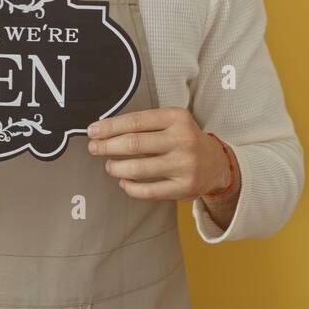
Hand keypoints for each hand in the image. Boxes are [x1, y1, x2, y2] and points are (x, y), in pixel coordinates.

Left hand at [86, 107, 231, 200]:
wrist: (215, 163)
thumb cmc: (184, 139)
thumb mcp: (171, 122)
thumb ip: (144, 124)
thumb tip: (104, 130)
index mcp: (177, 118)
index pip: (135, 121)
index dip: (110, 126)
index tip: (93, 130)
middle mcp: (183, 140)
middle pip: (133, 144)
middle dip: (107, 146)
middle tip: (94, 148)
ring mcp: (184, 165)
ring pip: (137, 169)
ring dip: (115, 167)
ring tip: (110, 166)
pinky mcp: (183, 188)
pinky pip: (147, 191)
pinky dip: (129, 187)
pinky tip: (124, 181)